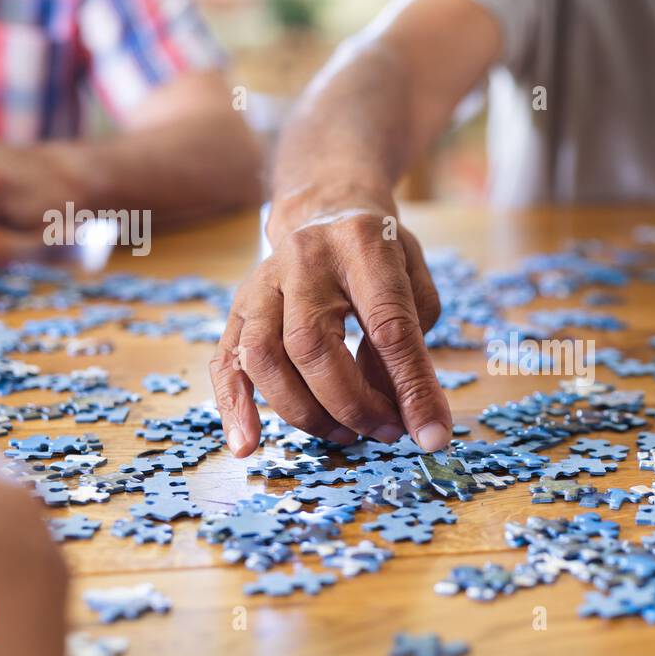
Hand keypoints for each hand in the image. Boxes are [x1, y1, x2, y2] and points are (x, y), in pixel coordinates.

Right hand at [210, 208, 451, 457]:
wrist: (325, 211)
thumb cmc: (380, 258)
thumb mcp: (415, 286)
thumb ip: (411, 347)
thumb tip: (397, 413)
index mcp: (363, 246)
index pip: (387, 325)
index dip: (410, 386)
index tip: (429, 432)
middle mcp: (305, 260)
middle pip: (313, 345)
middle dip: (352, 404)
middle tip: (386, 431)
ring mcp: (263, 283)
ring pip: (264, 357)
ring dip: (305, 412)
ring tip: (346, 435)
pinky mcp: (238, 308)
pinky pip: (225, 360)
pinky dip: (234, 407)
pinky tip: (248, 444)